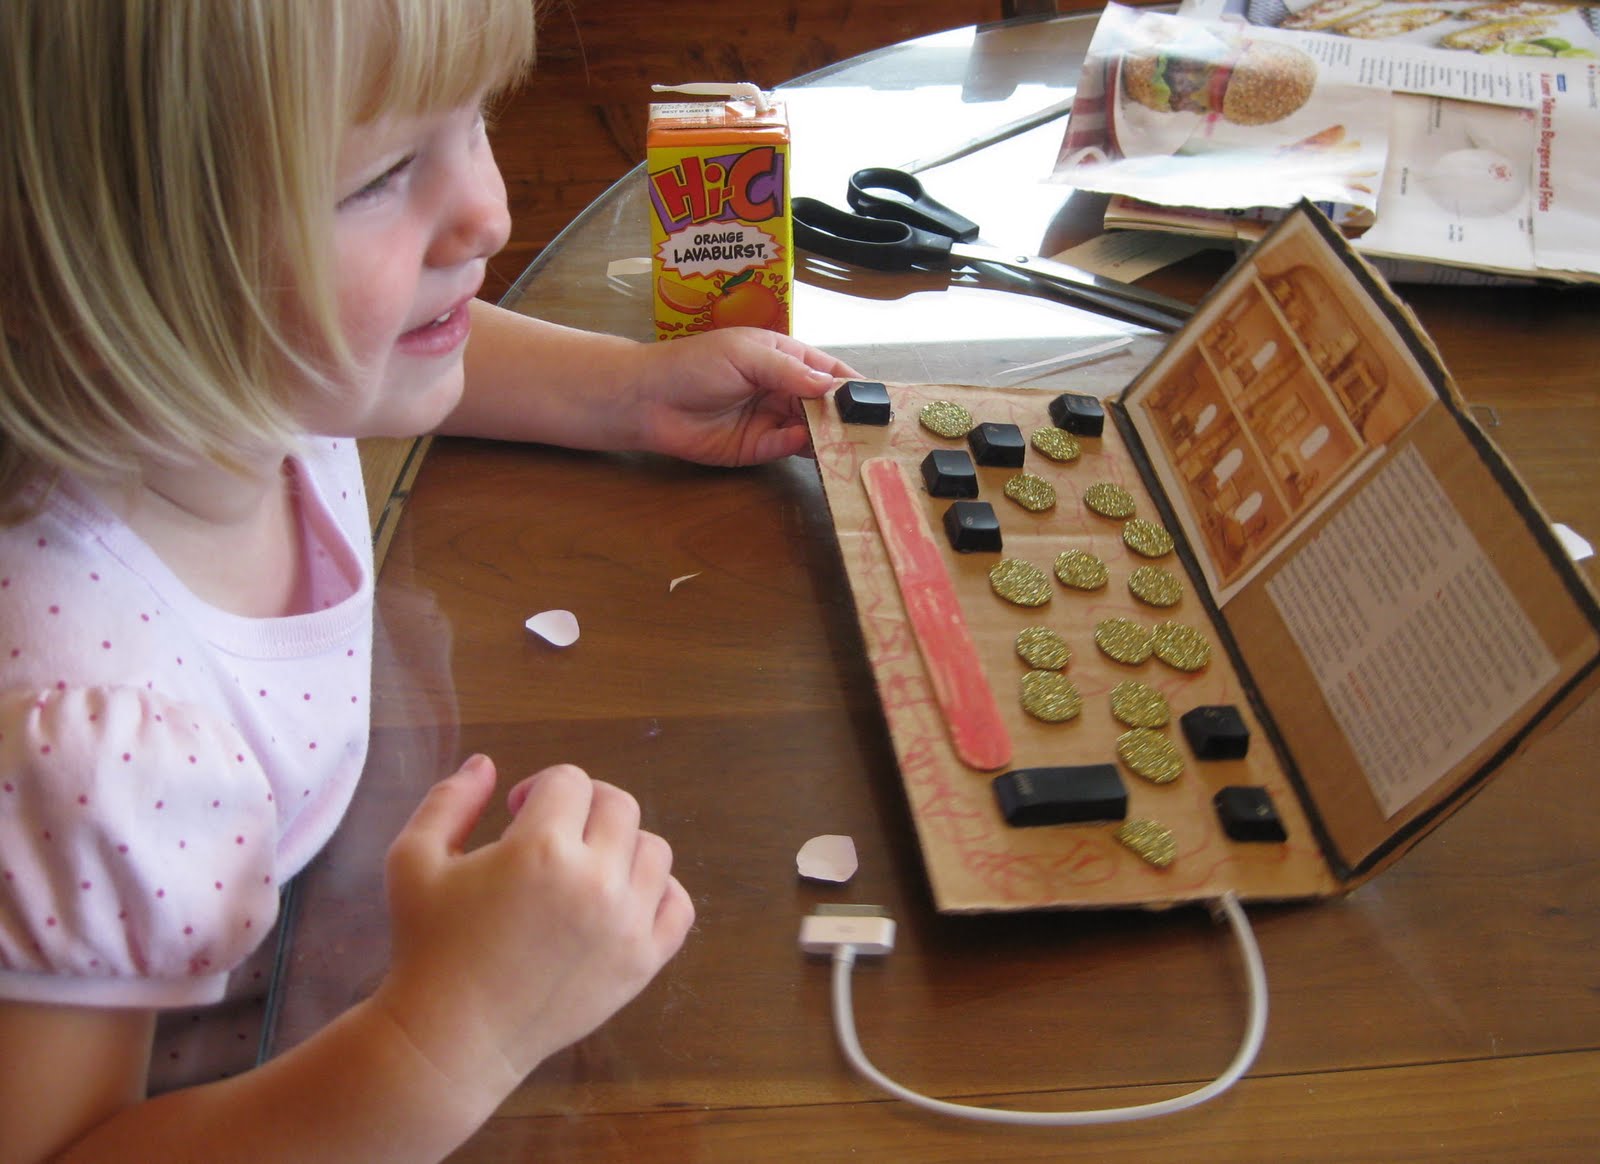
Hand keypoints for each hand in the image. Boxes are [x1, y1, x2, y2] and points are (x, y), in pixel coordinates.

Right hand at [374, 756, 692, 1100]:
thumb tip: (486, 765)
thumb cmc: (427, 945)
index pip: (569, 781)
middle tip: (552, 832)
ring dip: (621, 845)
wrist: (452, 1038)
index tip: (515, 812)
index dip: (539, 787)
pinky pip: (678, 906)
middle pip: (618, 806)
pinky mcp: (643, 962)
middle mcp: (594, 879)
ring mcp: (626, 923)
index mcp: (539, 848)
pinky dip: (659, 892)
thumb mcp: (412, 860)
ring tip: (585, 867)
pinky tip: (622, 898)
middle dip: (584, 806)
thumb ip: (449, 801)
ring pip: (654, 850)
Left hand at [632, 327, 859, 464]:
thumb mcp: (746, 354)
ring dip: (831, 434)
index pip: (828, 371)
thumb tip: (831, 387)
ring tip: (855, 439)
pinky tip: (813, 443)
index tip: (881, 397)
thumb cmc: (695, 364)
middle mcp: (783, 390)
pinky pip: (789, 448)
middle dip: (848, 413)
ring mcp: (772, 420)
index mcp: (784, 358)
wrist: (650, 399)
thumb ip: (789, 371)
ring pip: (813, 429)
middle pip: (826, 404)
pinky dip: (804, 447)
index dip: (854, 383)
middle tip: (875, 425)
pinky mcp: (758, 449)